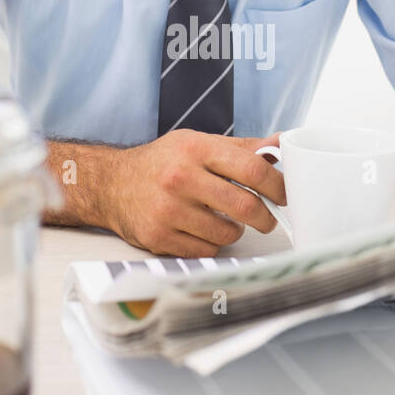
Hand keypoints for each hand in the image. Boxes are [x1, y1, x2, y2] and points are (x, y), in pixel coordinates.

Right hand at [105, 128, 286, 256]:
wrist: (111, 184)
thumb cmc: (161, 163)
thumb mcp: (198, 143)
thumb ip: (240, 147)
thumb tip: (279, 144)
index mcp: (196, 148)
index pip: (252, 169)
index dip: (277, 185)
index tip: (284, 195)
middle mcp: (180, 177)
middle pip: (245, 206)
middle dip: (264, 218)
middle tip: (266, 219)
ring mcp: (168, 209)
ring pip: (227, 234)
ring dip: (234, 231)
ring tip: (223, 221)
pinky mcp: (158, 236)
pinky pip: (205, 251)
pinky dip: (210, 244)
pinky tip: (200, 231)